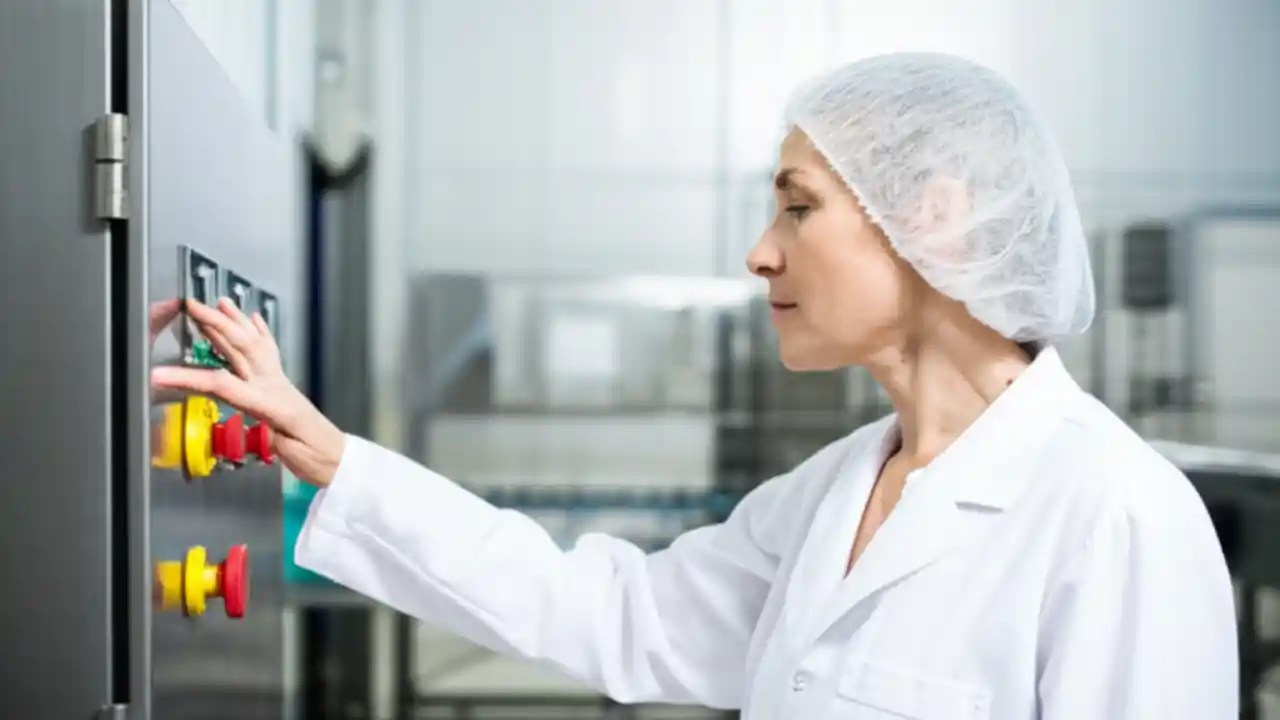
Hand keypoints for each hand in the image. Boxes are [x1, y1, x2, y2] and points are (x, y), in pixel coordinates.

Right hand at [151, 298, 345, 487]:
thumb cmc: (317, 459)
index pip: (221, 385)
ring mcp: (280, 383)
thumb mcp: (289, 452)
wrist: (340, 460)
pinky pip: (270, 352)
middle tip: (192, 305)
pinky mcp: (284, 386)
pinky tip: (255, 320)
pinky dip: (260, 333)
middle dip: (215, 324)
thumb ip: (270, 430)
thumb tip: (253, 413)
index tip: (158, 375)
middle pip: (240, 348)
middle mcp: (275, 387)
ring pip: (254, 344)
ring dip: (235, 321)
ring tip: (222, 302)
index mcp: (271, 403)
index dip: (187, 378)